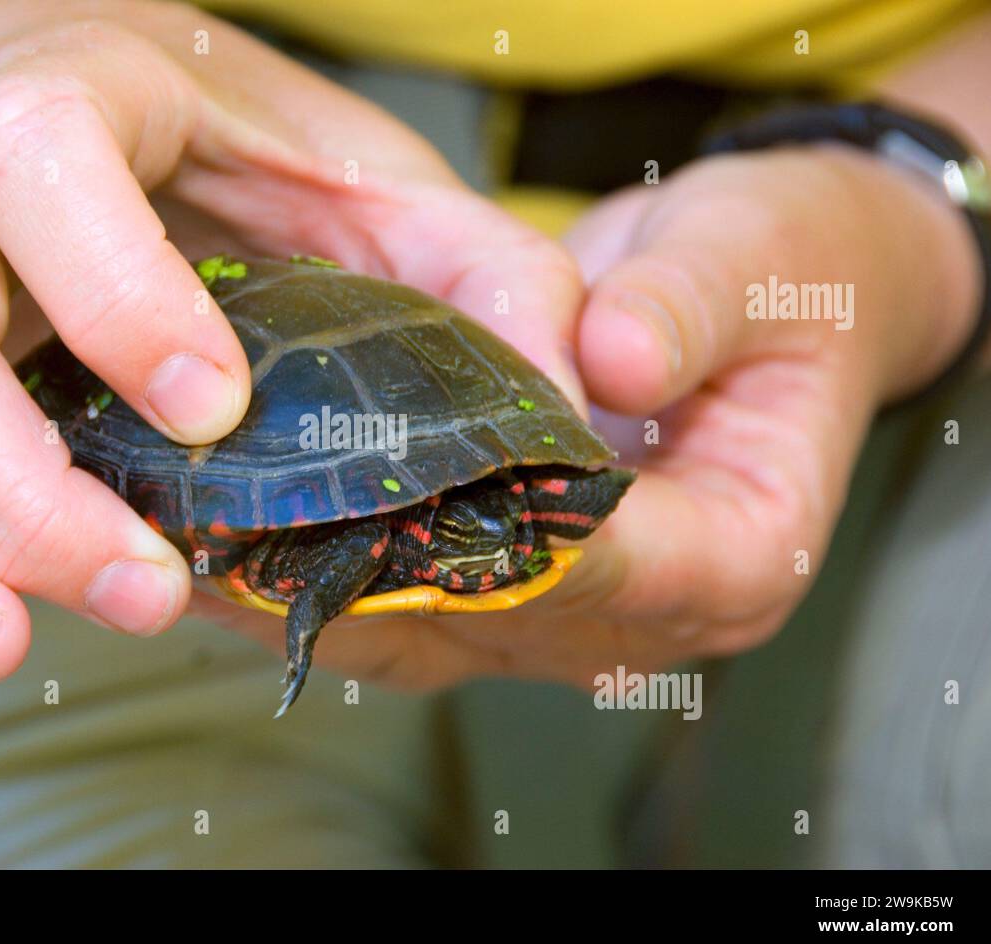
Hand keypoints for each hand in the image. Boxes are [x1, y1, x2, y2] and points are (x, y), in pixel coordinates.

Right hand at [0, 1, 580, 680]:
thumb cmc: (172, 129)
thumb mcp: (336, 162)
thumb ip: (461, 256)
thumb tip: (562, 374)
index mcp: (57, 102)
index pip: (38, 163)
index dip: (111, 287)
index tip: (209, 411)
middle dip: (9, 482)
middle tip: (134, 588)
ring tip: (4, 641)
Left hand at [201, 145, 979, 688]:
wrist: (767, 298)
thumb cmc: (777, 276)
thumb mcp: (749, 259)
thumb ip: (686, 306)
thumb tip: (606, 357)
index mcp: (742, 553)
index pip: (612, 564)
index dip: (494, 527)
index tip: (377, 491)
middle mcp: (656, 613)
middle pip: (499, 618)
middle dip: (373, 574)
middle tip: (243, 527)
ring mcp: (581, 616)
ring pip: (436, 636)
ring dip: (325, 592)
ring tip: (213, 539)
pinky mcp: (521, 594)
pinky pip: (416, 611)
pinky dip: (332, 582)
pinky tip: (245, 539)